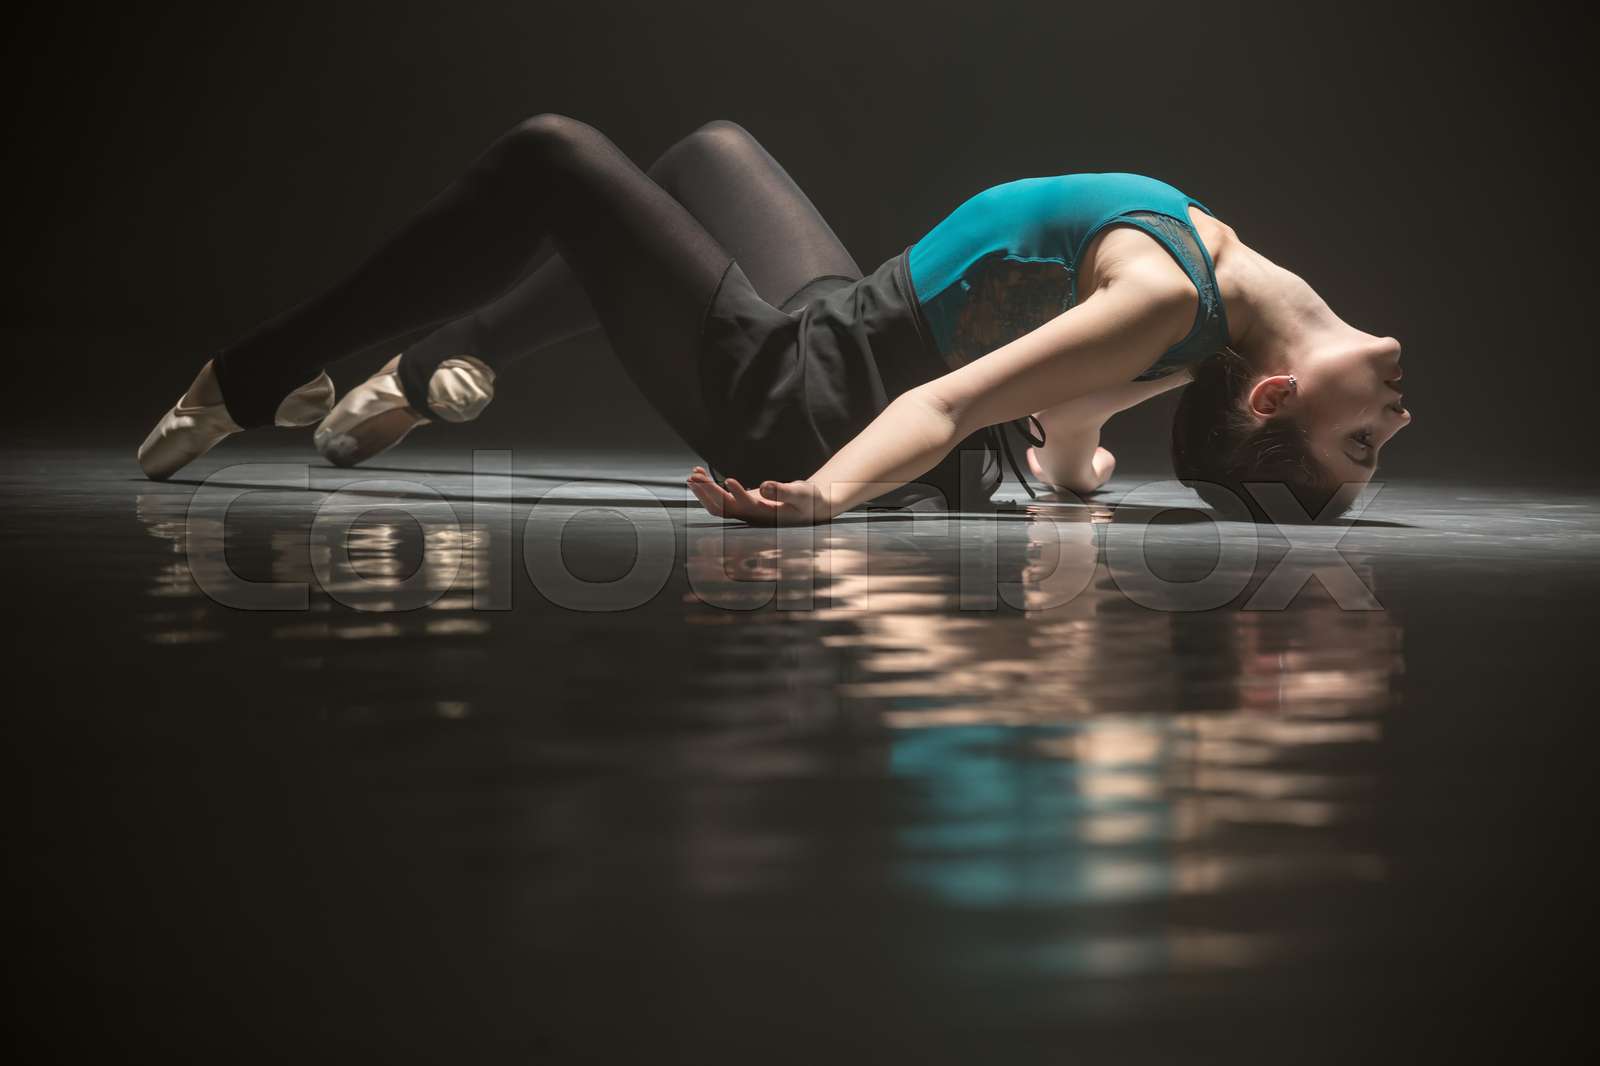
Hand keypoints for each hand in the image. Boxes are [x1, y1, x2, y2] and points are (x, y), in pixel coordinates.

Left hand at [685, 466, 830, 525]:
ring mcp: (744, 510)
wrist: (809, 507)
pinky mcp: (741, 503)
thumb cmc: (808, 501)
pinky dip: (708, 487)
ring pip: (717, 505)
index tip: (729, 479)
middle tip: (695, 476)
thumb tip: (764, 487)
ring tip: (693, 474)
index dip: (736, 494)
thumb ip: (783, 491)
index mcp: (764, 514)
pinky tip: (700, 472)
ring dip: (704, 491)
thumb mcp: (801, 494)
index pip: (745, 506)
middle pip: (723, 507)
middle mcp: (750, 515)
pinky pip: (719, 498)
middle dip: (708, 492)